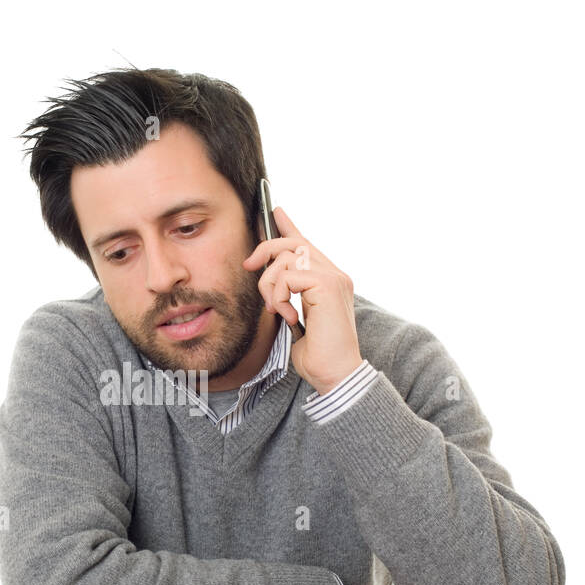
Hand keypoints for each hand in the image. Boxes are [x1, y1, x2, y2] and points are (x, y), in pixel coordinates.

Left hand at [242, 206, 362, 394]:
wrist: (335, 374)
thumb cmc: (317, 355)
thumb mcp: (295, 319)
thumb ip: (287, 297)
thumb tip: (271, 281)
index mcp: (329, 280)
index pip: (306, 243)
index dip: (289, 226)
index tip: (274, 211)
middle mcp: (335, 273)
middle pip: (293, 242)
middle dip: (265, 250)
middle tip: (249, 266)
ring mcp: (334, 277)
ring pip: (287, 257)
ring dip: (270, 284)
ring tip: (277, 309)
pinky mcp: (328, 285)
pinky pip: (289, 276)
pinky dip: (280, 296)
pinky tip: (289, 316)